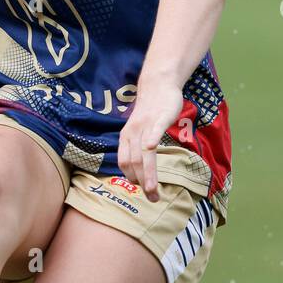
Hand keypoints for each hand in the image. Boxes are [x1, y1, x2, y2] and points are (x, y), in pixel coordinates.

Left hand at [117, 76, 184, 200]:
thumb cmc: (151, 111)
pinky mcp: (158, 118)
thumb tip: (140, 168)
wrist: (157, 84)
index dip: (131, 178)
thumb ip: (138, 147)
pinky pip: (154, 131)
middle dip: (142, 183)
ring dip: (148, 174)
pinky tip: (153, 149)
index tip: (141, 190)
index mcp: (125, 138)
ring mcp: (145, 126)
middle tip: (152, 199)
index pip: (124, 163)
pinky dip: (152, 140)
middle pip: (134, 163)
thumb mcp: (139, 130)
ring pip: (144, 154)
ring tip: (153, 191)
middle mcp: (131, 133)